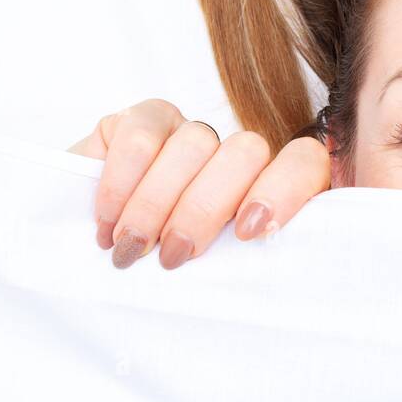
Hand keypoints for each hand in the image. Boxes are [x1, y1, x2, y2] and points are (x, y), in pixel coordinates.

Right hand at [69, 99, 329, 269]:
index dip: (283, 189)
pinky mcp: (143, 120)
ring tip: (130, 248)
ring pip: (195, 142)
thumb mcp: (212, 277)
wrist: (97, 263)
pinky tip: (107, 223)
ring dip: (157, 203)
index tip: (248, 232)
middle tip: (172, 256)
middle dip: (205, 208)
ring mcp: (192, 132)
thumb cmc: (167, 276)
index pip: (304, 162)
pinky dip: (121, 184)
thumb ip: (241, 264)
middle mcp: (238, 154)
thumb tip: (262, 281)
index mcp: (272, 189)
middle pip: (245, 152)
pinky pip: (141, 135)